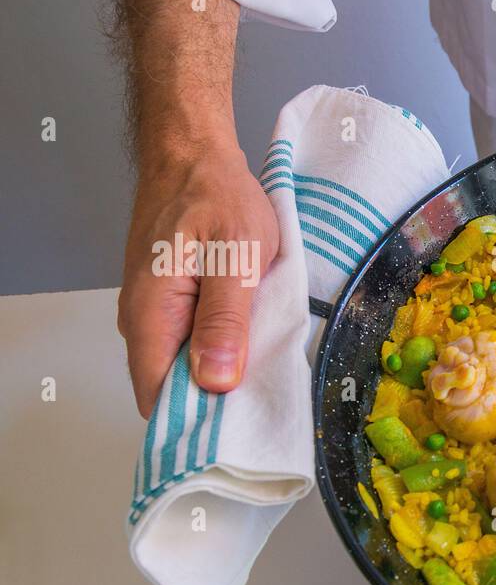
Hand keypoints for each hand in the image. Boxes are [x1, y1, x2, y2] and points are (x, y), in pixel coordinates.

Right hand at [116, 144, 278, 416]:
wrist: (194, 154)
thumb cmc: (216, 196)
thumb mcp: (236, 258)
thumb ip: (224, 322)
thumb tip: (215, 382)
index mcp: (151, 317)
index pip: (158, 399)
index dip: (198, 422)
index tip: (238, 430)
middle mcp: (142, 323)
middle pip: (173, 390)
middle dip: (217, 403)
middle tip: (265, 401)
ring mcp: (155, 314)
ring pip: (185, 367)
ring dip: (223, 374)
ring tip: (264, 371)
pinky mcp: (171, 304)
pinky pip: (192, 343)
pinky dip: (222, 348)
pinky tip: (251, 343)